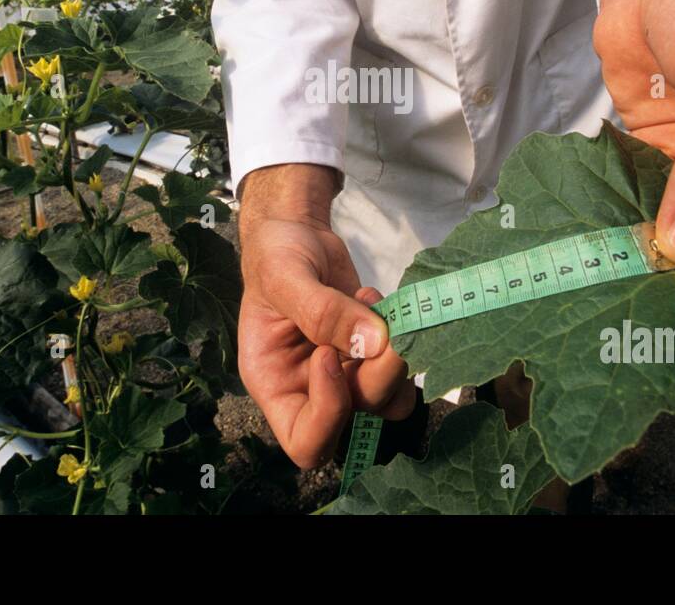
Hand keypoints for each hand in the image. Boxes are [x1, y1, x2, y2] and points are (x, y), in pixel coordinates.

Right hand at [237, 163, 415, 467]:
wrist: (296, 232)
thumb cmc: (275, 255)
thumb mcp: (285, 276)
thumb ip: (323, 311)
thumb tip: (376, 341)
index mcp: (274, 384)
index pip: (306, 441)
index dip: (329, 414)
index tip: (329, 355)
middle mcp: (309, 389)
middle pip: (355, 420)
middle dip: (376, 377)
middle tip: (381, 326)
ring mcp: (344, 373)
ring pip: (386, 400)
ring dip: (395, 363)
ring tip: (377, 309)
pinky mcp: (369, 352)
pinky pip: (398, 368)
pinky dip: (400, 339)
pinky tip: (376, 301)